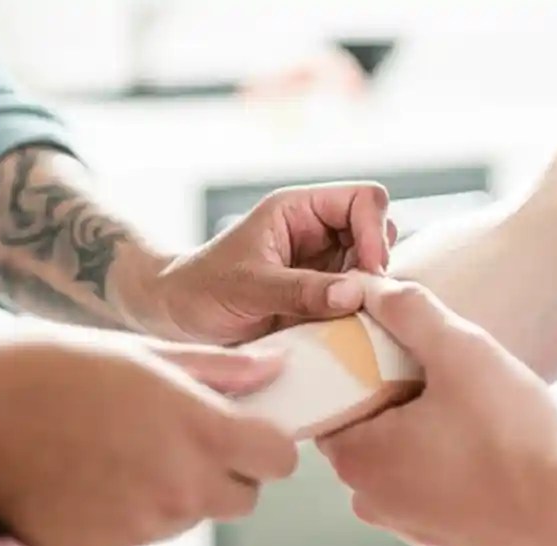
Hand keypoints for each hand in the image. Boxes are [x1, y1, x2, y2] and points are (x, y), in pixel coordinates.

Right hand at [0, 341, 291, 545]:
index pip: (278, 460)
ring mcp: (136, 527)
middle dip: (222, 471)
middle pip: (241, 498)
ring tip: (119, 445)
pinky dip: (126, 511)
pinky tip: (90, 471)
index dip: (265, 443)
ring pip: (189, 516)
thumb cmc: (47, 366)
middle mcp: (177, 488)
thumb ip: (215, 371)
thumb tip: (275, 369)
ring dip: (172, 489)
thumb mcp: (137, 353)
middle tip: (177, 435)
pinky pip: (139, 535)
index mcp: (199, 432)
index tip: (242, 427)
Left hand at [123, 183, 397, 343]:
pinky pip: (360, 302)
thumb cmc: (200, 290)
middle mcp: (318, 233)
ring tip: (351, 321)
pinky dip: (362, 317)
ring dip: (371, 295)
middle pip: (380, 235)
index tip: (367, 274)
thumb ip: (299, 290)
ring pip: (374, 271)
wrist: (176, 320)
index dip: (375, 232)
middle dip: (377, 268)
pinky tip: (346, 334)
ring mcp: (324, 267)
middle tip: (360, 304)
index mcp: (300, 210)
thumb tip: (355, 293)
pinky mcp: (323, 299)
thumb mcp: (248, 288)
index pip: (365, 200)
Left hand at [316, 279, 556, 545]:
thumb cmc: (513, 434)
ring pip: (398, 462)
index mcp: (356, 458)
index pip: (330, 402)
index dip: (353, 369)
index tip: (385, 347)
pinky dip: (446, 465)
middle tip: (432, 369)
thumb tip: (371, 284)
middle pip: (362, 432)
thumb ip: (409, 311)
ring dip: (419, 433)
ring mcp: (408, 527)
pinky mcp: (447, 541)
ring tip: (463, 404)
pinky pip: (431, 489)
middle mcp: (370, 500)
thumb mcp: (460, 352)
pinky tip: (484, 443)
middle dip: (387, 399)